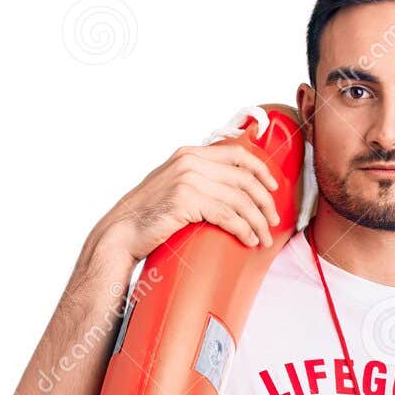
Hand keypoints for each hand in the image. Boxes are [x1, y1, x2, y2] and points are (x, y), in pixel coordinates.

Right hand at [96, 139, 281, 260]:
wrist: (121, 232)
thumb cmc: (147, 216)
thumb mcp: (173, 186)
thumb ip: (196, 179)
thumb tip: (226, 189)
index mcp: (189, 154)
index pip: (237, 155)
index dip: (262, 171)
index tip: (273, 189)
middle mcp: (190, 162)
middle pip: (244, 178)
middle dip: (265, 202)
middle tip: (272, 222)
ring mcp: (187, 179)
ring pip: (239, 199)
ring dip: (257, 221)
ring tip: (263, 238)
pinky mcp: (186, 200)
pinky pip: (227, 215)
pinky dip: (243, 230)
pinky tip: (248, 239)